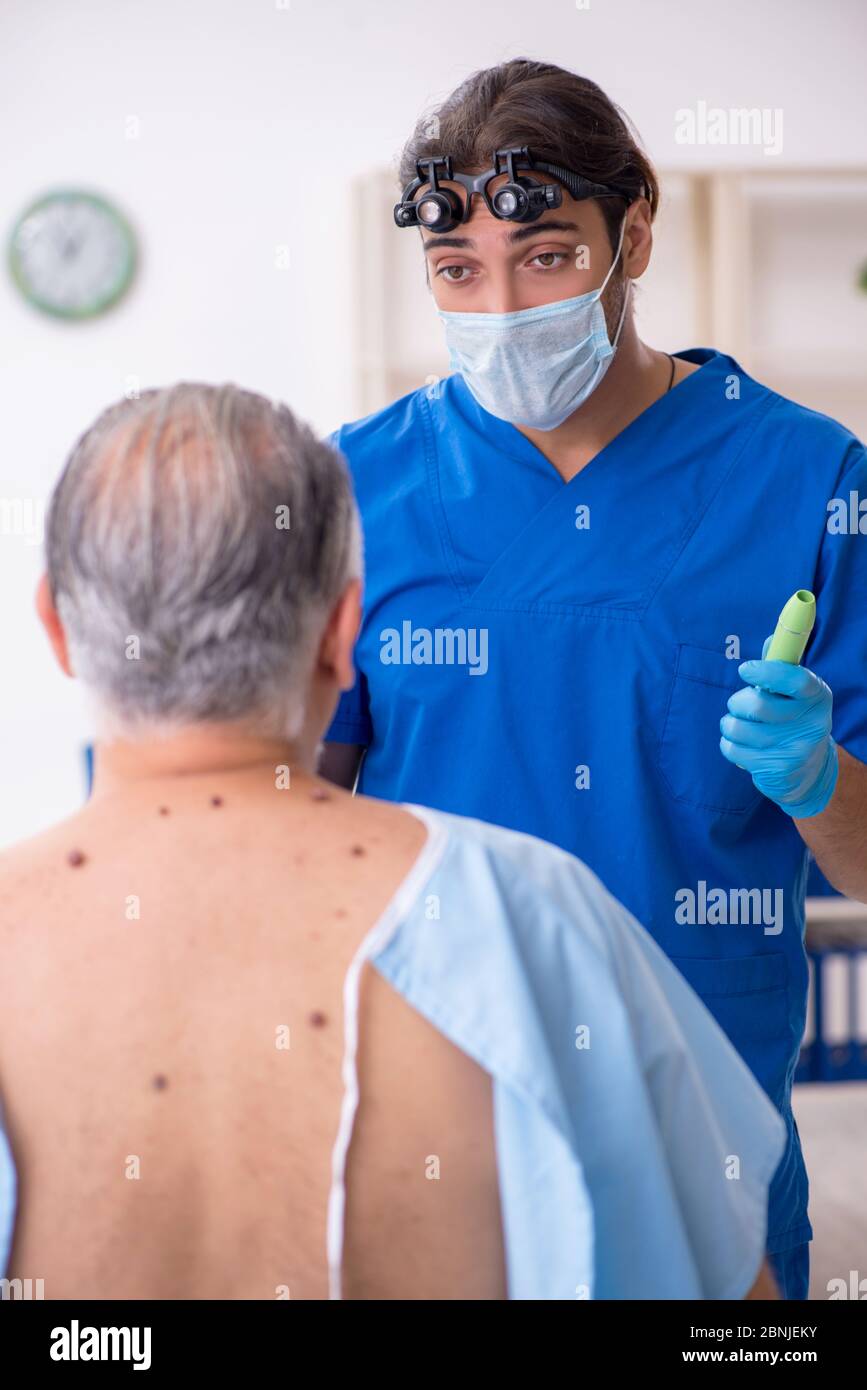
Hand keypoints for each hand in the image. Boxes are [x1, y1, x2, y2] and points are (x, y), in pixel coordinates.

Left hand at [719, 637, 837, 817]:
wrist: (807, 771)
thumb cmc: (793, 719)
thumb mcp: (794, 693)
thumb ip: (780, 668)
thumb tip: (771, 640)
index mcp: (817, 696)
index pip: (795, 680)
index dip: (767, 672)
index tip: (745, 669)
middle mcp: (812, 724)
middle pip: (756, 705)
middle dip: (738, 702)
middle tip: (742, 704)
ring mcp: (795, 750)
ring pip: (737, 727)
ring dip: (730, 723)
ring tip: (743, 726)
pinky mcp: (775, 770)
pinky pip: (731, 748)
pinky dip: (729, 744)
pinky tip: (745, 746)